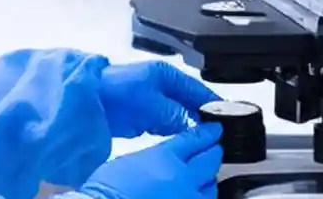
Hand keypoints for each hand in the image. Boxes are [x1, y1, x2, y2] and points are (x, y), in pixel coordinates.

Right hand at [77, 123, 222, 198]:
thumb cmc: (107, 192)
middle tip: (215, 149)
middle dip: (213, 153)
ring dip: (209, 180)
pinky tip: (197, 196)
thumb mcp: (127, 164)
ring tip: (207, 178)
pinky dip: (202, 198)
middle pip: (209, 160)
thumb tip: (158, 163)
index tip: (213, 131)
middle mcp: (183, 177)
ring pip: (211, 187)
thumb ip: (150, 160)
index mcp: (165, 157)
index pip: (194, 139)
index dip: (207, 134)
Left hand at [99, 61, 220, 137]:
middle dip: (201, 116)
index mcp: (167, 74)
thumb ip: (177, 115)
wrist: (92, 98)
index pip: (199, 89)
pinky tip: (177, 137)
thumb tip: (195, 125)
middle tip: (215, 131)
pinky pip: (165, 122)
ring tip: (199, 136)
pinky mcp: (144, 112)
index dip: (213, 104)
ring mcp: (153, 98)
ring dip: (186, 124)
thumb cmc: (117, 89)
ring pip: (179, 114)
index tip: (226, 116)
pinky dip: (172, 129)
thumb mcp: (155, 104)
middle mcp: (162, 84)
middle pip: (190, 103)